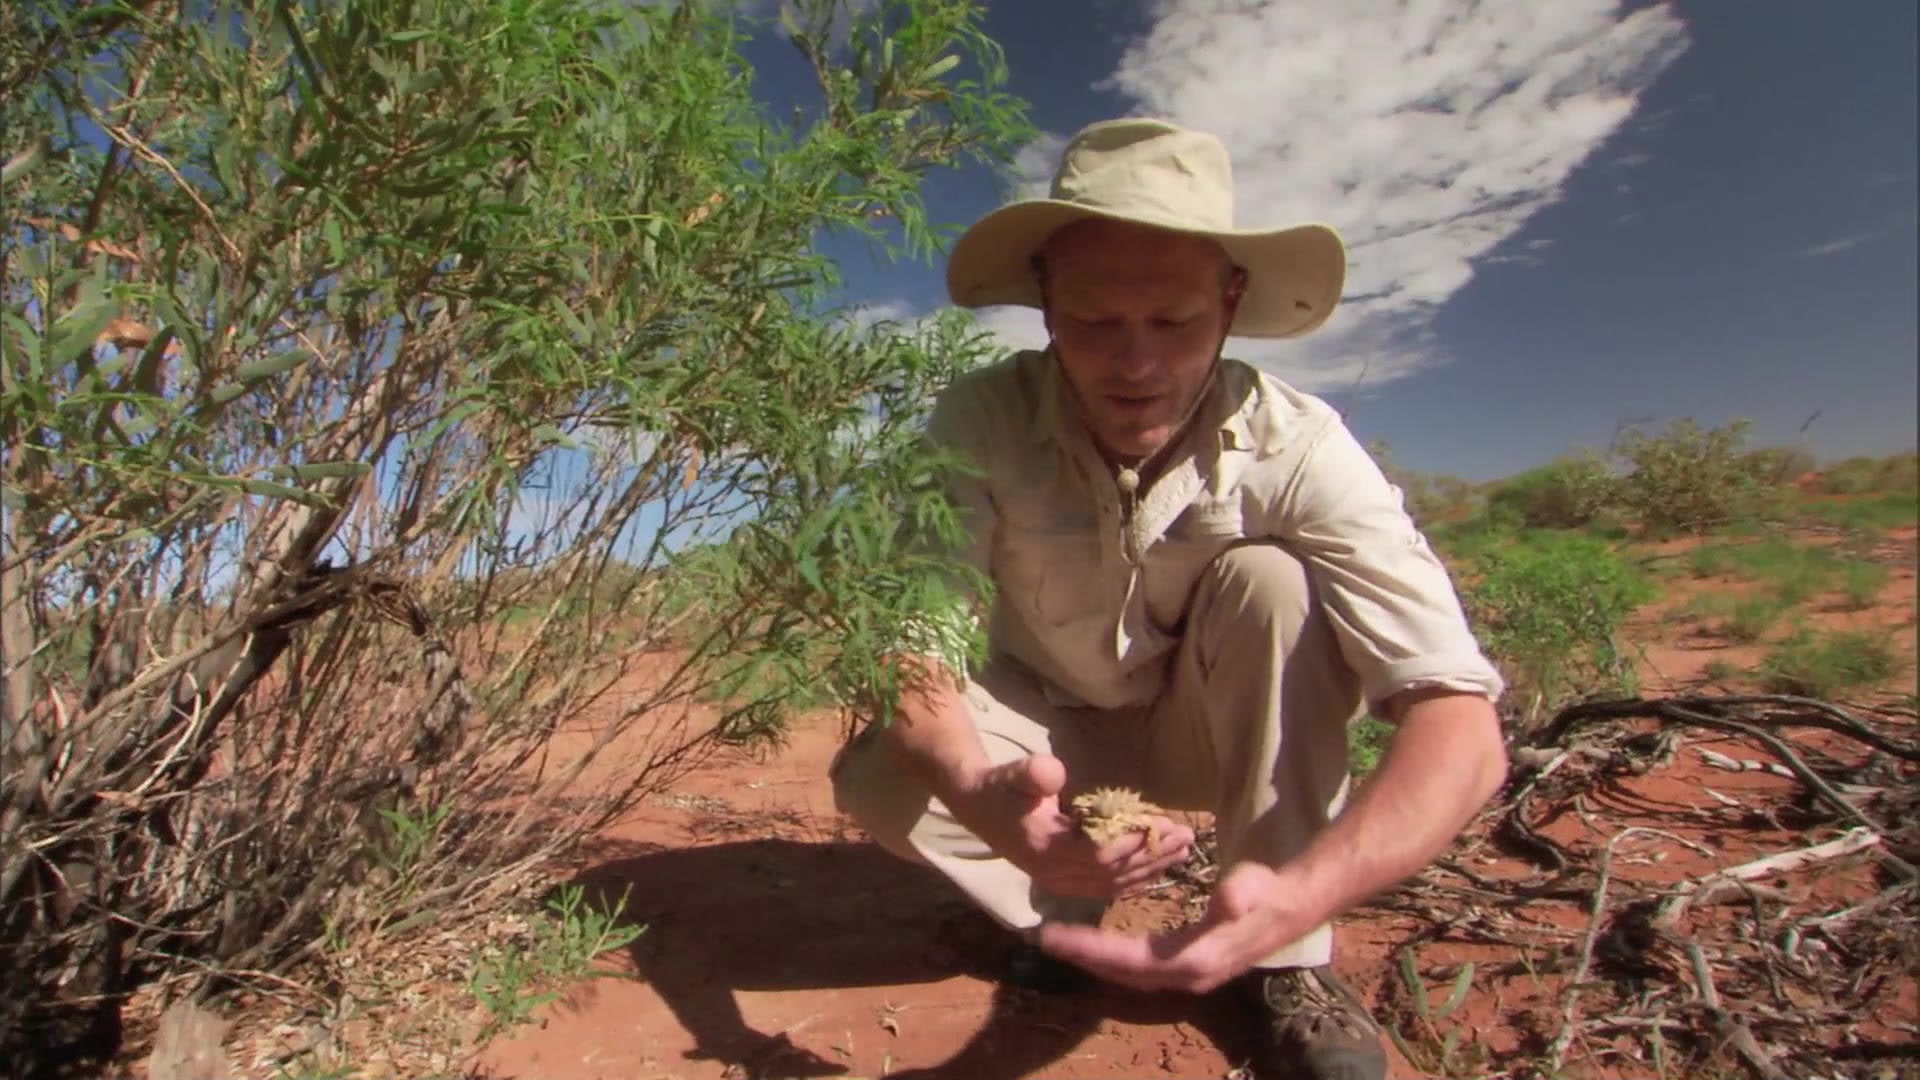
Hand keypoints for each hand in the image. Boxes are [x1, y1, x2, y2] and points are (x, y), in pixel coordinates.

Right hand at [947, 753, 1192, 899]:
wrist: (977, 807)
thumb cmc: (1002, 787)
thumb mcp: (1014, 772)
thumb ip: (1034, 773)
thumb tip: (1054, 772)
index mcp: (1045, 848)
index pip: (1098, 854)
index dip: (1132, 842)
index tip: (1161, 826)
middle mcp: (1055, 874)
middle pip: (1113, 872)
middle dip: (1151, 855)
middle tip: (1184, 837)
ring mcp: (1060, 883)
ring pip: (1114, 884)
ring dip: (1150, 868)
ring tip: (1182, 850)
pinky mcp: (1066, 883)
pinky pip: (1107, 888)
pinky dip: (1135, 879)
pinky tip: (1158, 869)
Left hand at [1033, 860, 1315, 993]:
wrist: (1292, 908)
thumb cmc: (1269, 892)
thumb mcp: (1255, 885)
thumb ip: (1240, 893)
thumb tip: (1227, 901)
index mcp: (1194, 958)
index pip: (1130, 959)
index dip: (1091, 950)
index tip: (1055, 936)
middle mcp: (1185, 975)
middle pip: (1121, 973)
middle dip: (1082, 957)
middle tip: (1044, 940)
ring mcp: (1186, 974)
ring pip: (1127, 974)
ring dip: (1093, 960)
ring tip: (1060, 942)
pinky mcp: (1186, 964)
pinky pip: (1138, 968)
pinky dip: (1111, 958)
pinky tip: (1095, 946)